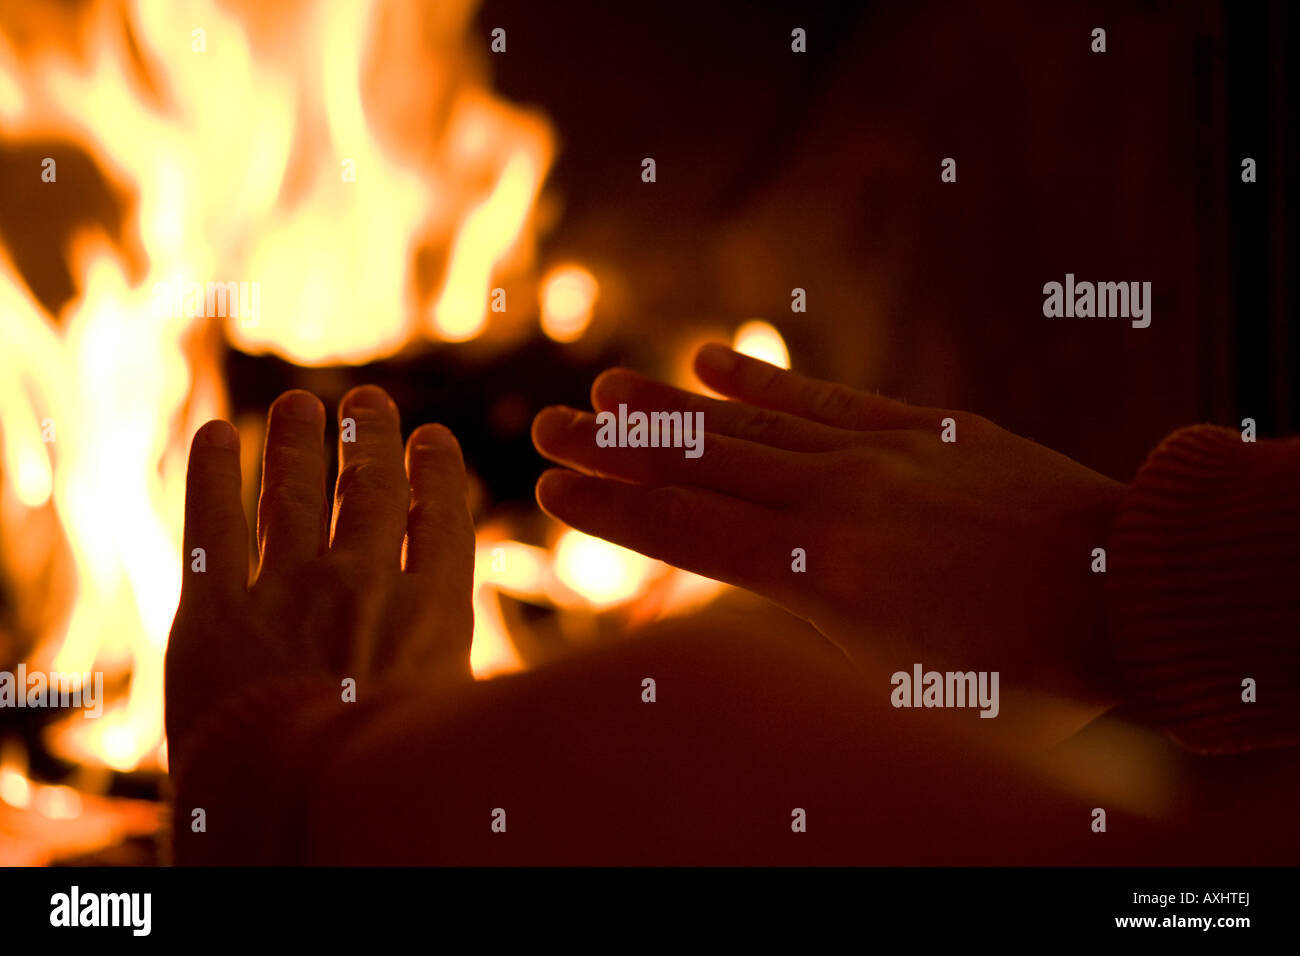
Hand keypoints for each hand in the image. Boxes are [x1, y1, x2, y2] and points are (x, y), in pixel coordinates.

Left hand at [165, 386, 474, 766]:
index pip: (440, 518)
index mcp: (432, 610)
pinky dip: (209, 473)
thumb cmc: (393, 784)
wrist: (294, 816)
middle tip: (368, 401)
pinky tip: (212, 434)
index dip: (436, 470)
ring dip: (297, 440)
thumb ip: (459, 663)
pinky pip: (212, 525)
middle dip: (370, 438)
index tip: (431, 439)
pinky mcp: (214, 613)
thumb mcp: (456, 720)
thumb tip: (486, 642)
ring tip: (299, 405)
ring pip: (293, 493)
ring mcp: (288, 592)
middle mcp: (363, 585)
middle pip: (369, 489)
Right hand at [531, 344, 1126, 712]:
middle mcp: (832, 500)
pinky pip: (822, 397)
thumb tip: (749, 598)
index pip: (685, 532)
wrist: (1129, 592)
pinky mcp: (920, 427)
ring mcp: (876, 454)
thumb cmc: (1016, 672)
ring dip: (669, 407)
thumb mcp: (893, 684)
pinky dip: (761, 383)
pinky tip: (709, 365)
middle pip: (699, 467)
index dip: (610, 507)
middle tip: (546, 422)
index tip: (550, 483)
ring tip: (605, 387)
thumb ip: (810, 631)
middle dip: (614, 447)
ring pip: (750, 424)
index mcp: (817, 574)